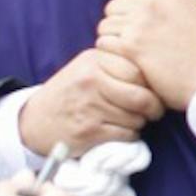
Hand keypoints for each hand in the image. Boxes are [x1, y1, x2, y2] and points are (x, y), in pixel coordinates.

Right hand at [16, 45, 159, 157]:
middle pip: (142, 97)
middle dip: (155, 107)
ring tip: (132, 119)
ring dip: (140, 122)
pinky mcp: (89, 132)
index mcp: (94, 60)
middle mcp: (91, 81)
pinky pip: (127, 135)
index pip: (139, 71)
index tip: (155, 91)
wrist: (36, 120)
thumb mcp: (88, 67)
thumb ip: (117, 63)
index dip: (152, 84)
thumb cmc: (72, 92)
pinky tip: (121, 131)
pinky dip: (130, 136)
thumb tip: (158, 72)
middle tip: (155, 110)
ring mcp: (89, 107)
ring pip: (136, 118)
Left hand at [97, 0, 195, 116]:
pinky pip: (104, 43)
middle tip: (130, 39)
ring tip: (128, 52)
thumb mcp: (191, 9)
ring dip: (112, 39)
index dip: (125, 0)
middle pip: (112, 6)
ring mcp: (139, 25)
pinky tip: (125, 61)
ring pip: (105, 26)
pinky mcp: (131, 47)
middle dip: (117, 22)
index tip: (132, 16)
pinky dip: (110, 53)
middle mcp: (150, 4)